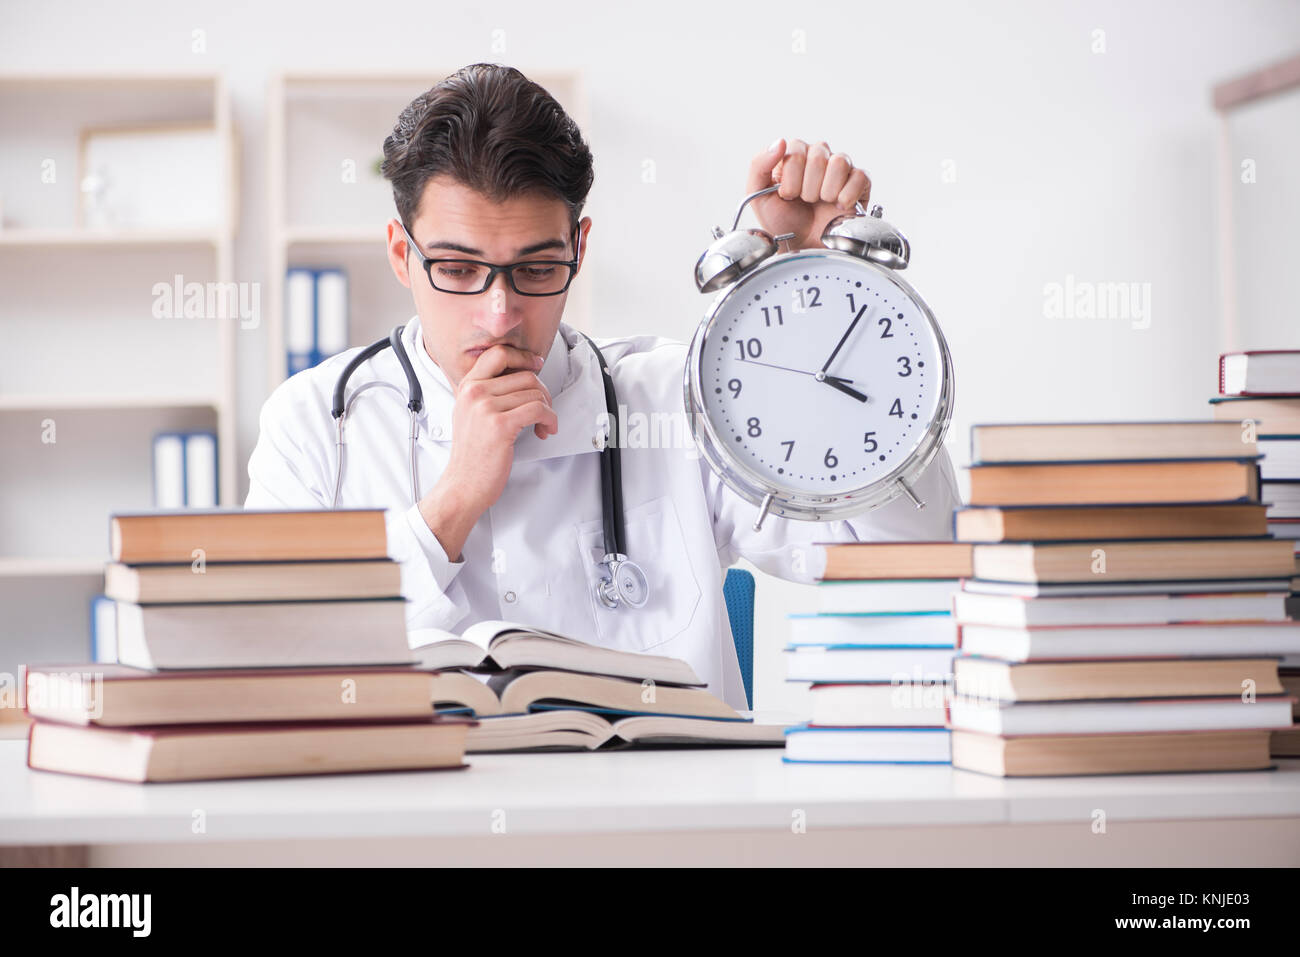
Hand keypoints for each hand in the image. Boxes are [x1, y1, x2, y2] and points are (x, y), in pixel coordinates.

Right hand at [418, 344, 557, 558]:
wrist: (464, 484)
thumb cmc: (472, 454)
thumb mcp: (470, 413)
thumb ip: (487, 392)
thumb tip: (521, 376)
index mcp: (467, 386)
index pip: (498, 353)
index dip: (523, 356)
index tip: (536, 365)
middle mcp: (474, 393)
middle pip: (525, 375)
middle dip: (543, 392)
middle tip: (543, 410)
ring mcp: (486, 408)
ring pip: (535, 393)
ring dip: (548, 410)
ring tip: (543, 426)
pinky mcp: (501, 425)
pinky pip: (539, 410)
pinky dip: (550, 420)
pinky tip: (545, 430)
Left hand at [745, 138, 870, 250]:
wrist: (803, 246)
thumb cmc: (782, 221)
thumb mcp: (758, 195)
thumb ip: (759, 165)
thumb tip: (780, 142)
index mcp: (794, 155)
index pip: (795, 150)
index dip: (791, 179)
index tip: (788, 196)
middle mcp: (818, 156)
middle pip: (818, 155)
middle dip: (807, 188)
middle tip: (805, 202)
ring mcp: (840, 168)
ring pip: (839, 163)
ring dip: (827, 191)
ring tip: (821, 203)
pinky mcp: (860, 181)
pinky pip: (859, 176)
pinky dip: (847, 196)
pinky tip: (838, 206)